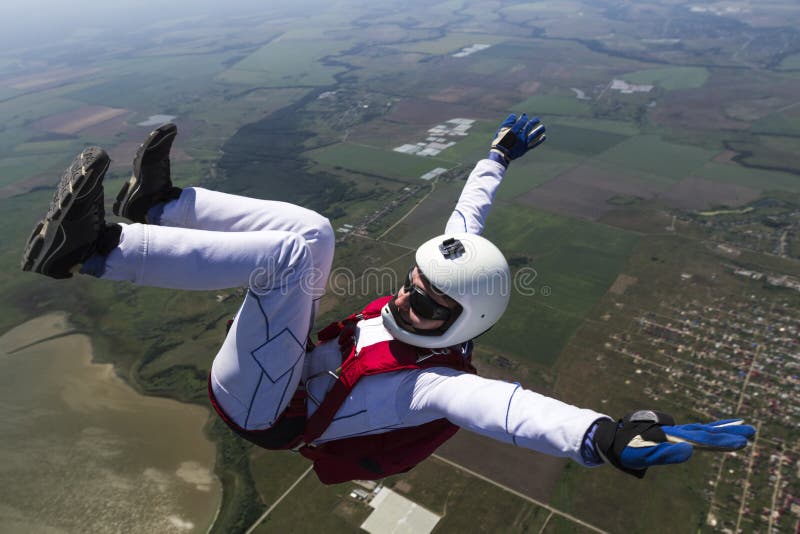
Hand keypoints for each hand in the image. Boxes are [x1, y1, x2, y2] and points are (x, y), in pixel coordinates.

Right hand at [488, 113, 545, 166]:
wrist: (501, 154)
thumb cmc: (499, 141)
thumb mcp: (501, 130)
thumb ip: (508, 122)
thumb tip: (514, 115)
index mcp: (514, 131)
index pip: (522, 121)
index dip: (524, 118)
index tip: (525, 116)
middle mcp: (520, 136)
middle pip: (529, 126)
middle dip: (534, 121)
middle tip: (537, 119)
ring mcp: (524, 143)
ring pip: (534, 134)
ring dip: (539, 130)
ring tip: (543, 127)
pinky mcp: (525, 148)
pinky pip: (534, 144)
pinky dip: (539, 140)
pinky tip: (543, 136)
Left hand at [592, 410, 755, 477]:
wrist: (610, 439)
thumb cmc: (625, 449)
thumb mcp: (641, 454)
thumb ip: (665, 454)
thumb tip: (690, 452)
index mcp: (671, 435)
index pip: (701, 437)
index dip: (721, 439)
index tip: (741, 441)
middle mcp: (674, 431)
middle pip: (705, 431)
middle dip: (728, 432)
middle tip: (751, 430)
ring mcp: (671, 432)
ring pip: (700, 430)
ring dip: (720, 430)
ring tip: (740, 428)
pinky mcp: (668, 436)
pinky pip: (690, 433)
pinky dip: (705, 432)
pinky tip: (713, 432)